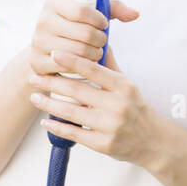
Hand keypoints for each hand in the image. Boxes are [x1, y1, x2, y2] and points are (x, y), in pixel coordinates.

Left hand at [28, 45, 159, 166]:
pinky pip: (74, 134)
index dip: (72, 61)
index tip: (53, 54)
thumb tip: (98, 40)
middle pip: (77, 90)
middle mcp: (117, 105)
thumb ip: (109, 65)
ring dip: (49, 104)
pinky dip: (57, 127)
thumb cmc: (135, 108)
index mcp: (123, 86)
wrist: (152, 141)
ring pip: (71, 112)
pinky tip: (44, 120)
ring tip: (34, 97)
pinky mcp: (102, 144)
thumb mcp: (127, 84)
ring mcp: (109, 126)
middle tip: (34, 76)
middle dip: (52, 82)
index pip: (93, 70)